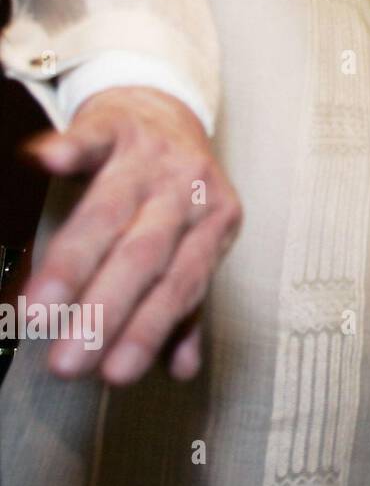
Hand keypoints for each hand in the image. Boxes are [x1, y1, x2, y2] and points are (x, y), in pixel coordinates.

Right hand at [20, 86, 241, 384]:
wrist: (168, 112)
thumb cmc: (178, 192)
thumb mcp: (194, 243)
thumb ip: (187, 305)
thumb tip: (182, 369)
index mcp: (214, 225)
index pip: (180, 285)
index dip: (148, 329)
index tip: (114, 373)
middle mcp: (188, 191)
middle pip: (145, 255)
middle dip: (107, 311)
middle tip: (69, 361)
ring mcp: (151, 156)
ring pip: (112, 210)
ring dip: (75, 261)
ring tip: (39, 308)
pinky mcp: (113, 125)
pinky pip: (91, 138)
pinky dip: (68, 150)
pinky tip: (45, 163)